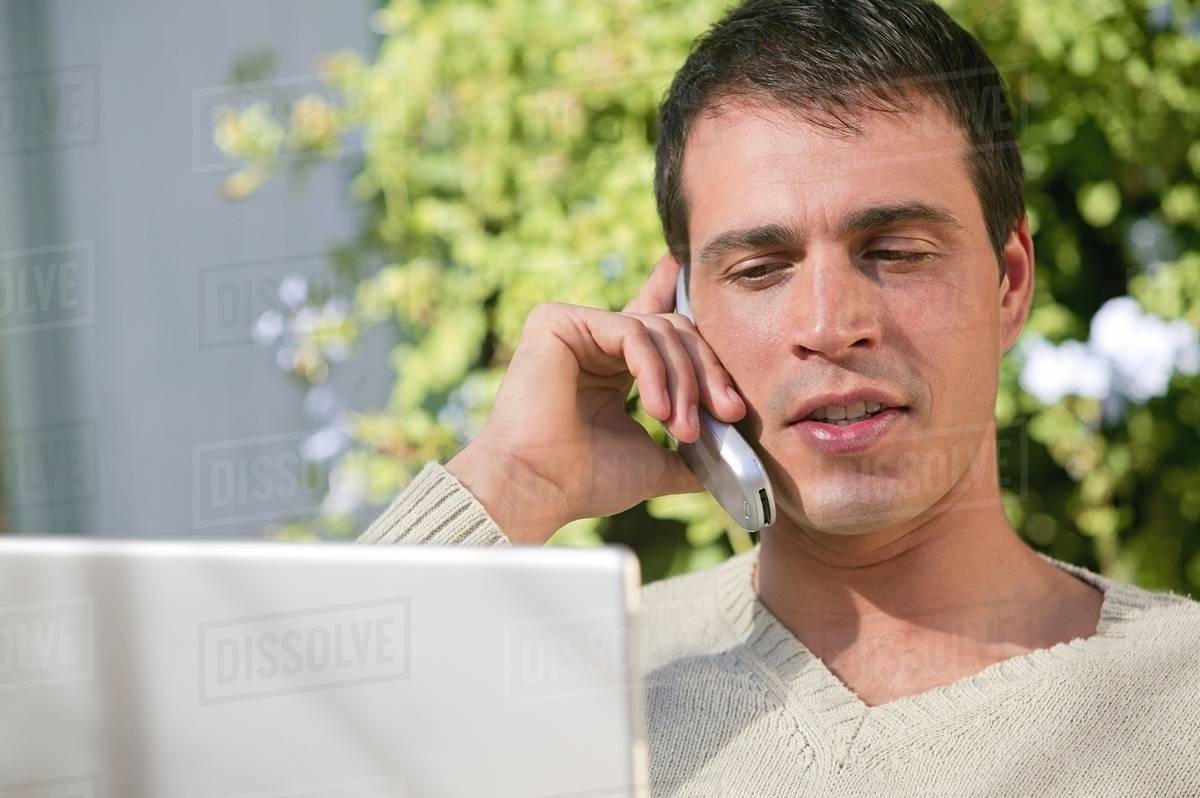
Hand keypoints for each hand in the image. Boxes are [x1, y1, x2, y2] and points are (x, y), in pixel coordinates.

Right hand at [446, 252, 747, 543]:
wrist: (539, 489)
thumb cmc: (585, 481)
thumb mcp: (655, 462)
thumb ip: (692, 451)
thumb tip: (736, 458)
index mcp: (610, 367)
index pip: (652, 322)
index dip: (672, 295)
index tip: (686, 270)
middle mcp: (592, 342)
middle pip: (673, 330)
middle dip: (708, 372)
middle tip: (728, 414)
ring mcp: (574, 327)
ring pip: (658, 330)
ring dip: (684, 381)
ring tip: (683, 427)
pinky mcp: (557, 320)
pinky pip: (630, 331)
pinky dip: (654, 370)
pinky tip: (656, 408)